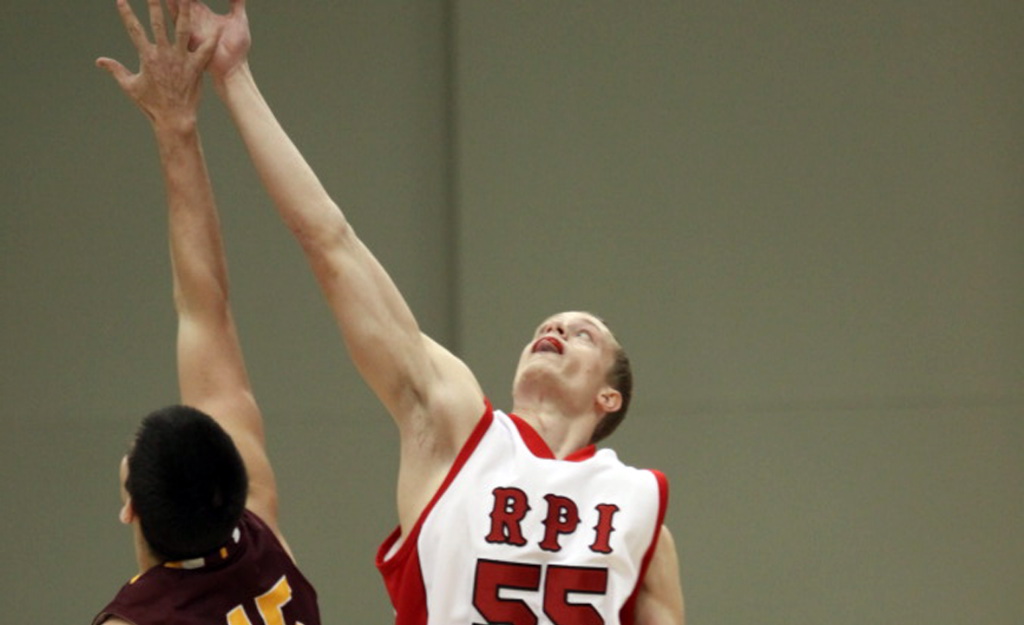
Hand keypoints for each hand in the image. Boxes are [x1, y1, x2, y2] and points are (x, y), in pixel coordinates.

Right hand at [97, 0, 219, 128]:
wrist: (174, 118)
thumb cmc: (152, 104)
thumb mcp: (130, 86)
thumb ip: (115, 70)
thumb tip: (99, 61)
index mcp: (146, 56)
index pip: (133, 30)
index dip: (127, 13)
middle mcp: (163, 54)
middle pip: (158, 23)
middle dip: (156, 4)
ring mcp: (180, 60)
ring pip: (182, 30)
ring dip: (184, 12)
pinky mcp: (195, 68)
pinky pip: (205, 51)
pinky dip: (211, 39)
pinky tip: (218, 26)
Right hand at [169, 0, 250, 82]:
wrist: (235, 69)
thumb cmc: (237, 48)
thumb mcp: (239, 19)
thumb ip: (237, 3)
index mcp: (200, 12)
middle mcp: (191, 18)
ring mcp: (188, 26)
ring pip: (174, 5)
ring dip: (170, 0)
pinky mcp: (189, 35)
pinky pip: (179, 18)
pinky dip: (177, 7)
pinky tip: (175, 1)